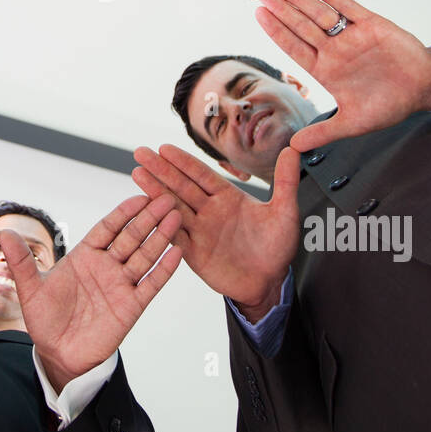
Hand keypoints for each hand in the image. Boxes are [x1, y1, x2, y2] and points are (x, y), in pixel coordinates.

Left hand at [0, 193, 181, 391]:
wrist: (57, 355)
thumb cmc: (45, 321)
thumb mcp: (30, 289)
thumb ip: (21, 262)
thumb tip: (3, 234)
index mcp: (84, 257)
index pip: (108, 228)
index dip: (123, 212)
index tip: (139, 195)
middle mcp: (106, 267)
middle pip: (131, 237)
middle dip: (149, 217)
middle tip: (166, 197)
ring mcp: (120, 285)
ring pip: (144, 255)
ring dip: (160, 236)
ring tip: (175, 216)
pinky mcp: (131, 306)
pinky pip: (150, 284)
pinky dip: (163, 269)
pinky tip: (175, 251)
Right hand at [132, 143, 300, 320]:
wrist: (269, 284)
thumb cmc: (278, 248)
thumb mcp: (285, 212)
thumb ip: (286, 181)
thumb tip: (293, 149)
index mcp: (227, 198)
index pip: (201, 174)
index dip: (183, 162)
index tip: (165, 147)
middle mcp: (209, 211)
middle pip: (181, 186)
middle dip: (161, 170)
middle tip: (140, 153)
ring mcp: (200, 231)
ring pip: (173, 208)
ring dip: (155, 192)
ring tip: (136, 174)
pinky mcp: (194, 254)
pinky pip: (175, 236)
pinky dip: (162, 224)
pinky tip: (148, 211)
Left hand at [252, 0, 430, 148]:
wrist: (425, 89)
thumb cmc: (390, 105)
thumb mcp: (353, 123)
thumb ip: (323, 132)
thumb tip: (294, 148)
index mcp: (326, 70)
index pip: (293, 48)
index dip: (275, 31)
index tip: (258, 14)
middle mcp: (334, 50)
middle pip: (300, 25)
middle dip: (279, 8)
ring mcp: (351, 36)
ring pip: (319, 12)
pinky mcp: (372, 24)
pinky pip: (348, 6)